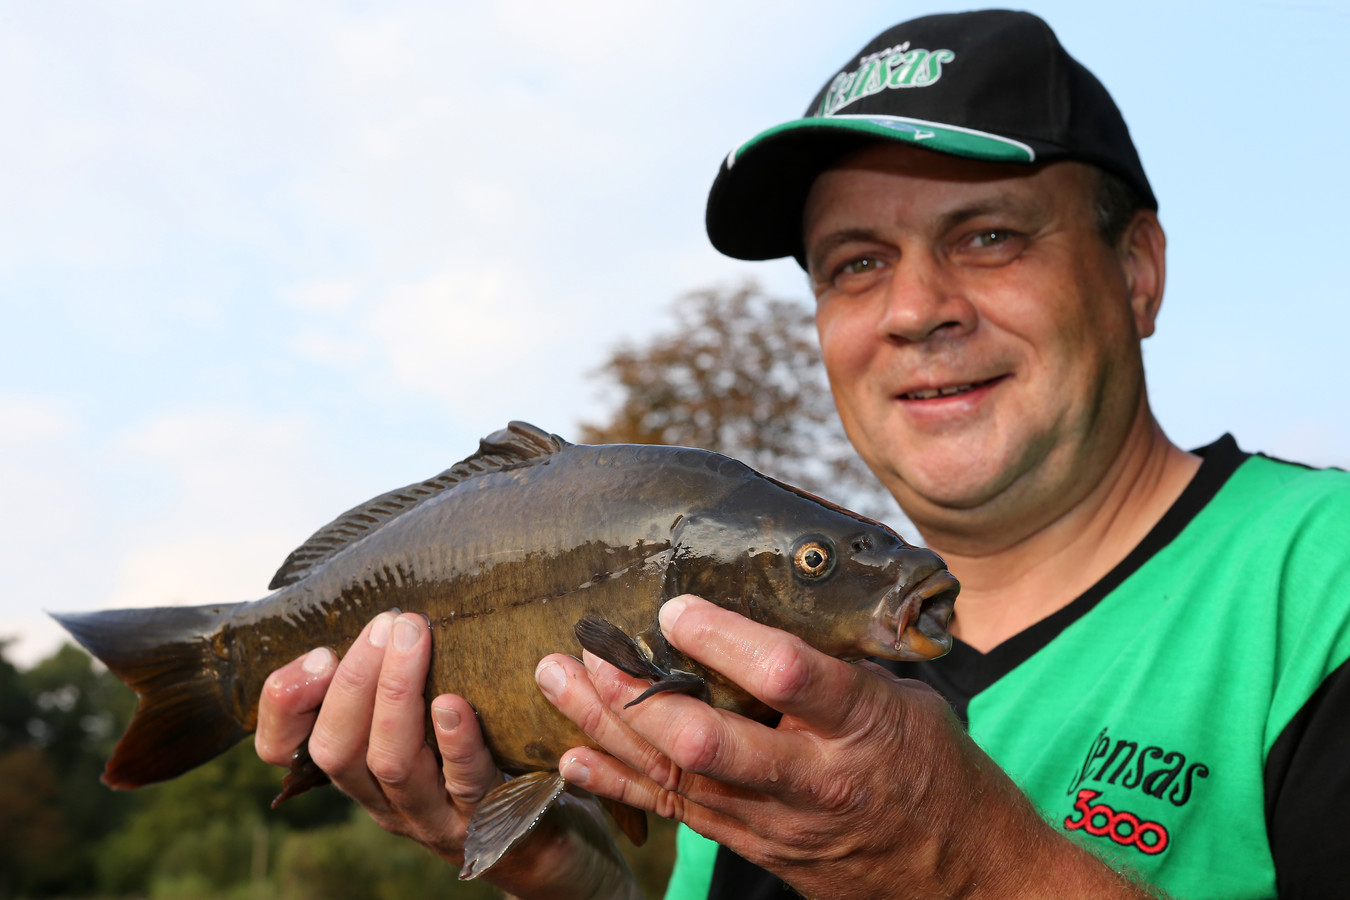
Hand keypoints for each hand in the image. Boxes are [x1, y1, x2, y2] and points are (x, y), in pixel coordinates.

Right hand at [254, 610, 640, 899]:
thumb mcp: (428, 715)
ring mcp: (434, 816)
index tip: (315, 654)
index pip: (287, 747)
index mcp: (359, 769)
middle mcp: (385, 798)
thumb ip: (400, 670)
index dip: (283, 705)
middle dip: (355, 679)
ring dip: (397, 696)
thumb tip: (391, 599)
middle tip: (387, 621)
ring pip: (393, 764)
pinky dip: (458, 742)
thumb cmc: (481, 758)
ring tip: (412, 638)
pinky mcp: (488, 823)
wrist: (547, 838)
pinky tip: (456, 704)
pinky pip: (466, 783)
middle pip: (339, 748)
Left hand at [536, 596, 1154, 898]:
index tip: (674, 608)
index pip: (786, 676)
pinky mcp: (760, 849)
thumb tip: (774, 603)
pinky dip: (621, 787)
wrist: (966, 877)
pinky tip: (572, 761)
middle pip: (709, 742)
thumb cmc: (937, 771)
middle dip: (635, 697)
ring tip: (555, 683)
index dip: (723, 640)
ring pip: (677, 781)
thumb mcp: (907, 700)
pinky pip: (680, 817)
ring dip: (607, 732)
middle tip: (585, 650)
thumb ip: (841, 660)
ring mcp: (780, 823)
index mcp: (861, 724)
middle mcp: (814, 778)